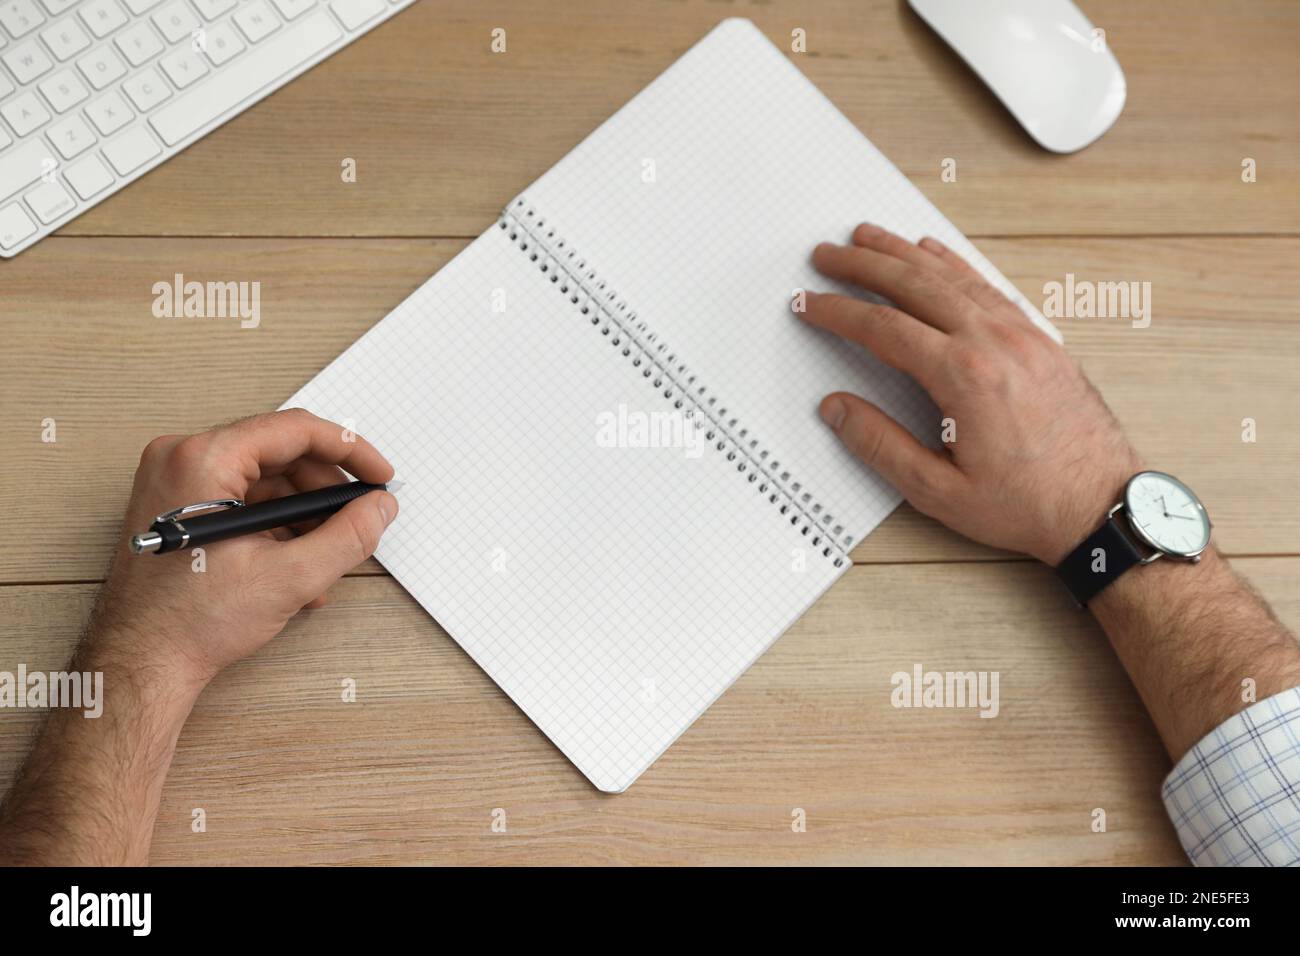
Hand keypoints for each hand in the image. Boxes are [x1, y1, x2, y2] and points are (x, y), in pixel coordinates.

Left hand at [87, 409, 398, 692]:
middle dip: (326, 493)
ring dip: (304, 517)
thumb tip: (380, 508)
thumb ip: (348, 536)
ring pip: (266, 481)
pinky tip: (296, 566)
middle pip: (281, 455)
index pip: (294, 430)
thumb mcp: (290, 578)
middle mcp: (182, 458)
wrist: (141, 664)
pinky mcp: (178, 506)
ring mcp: (175, 482)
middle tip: (359, 520)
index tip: (379, 475)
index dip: (350, 451)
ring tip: (325, 559)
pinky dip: (277, 527)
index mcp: (202, 459)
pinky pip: (244, 500)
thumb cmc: (190, 622)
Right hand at [798, 223, 1141, 564]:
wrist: (1102, 506)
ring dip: (903, 253)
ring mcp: (1022, 335)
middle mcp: (995, 343)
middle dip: (863, 264)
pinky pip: (986, 286)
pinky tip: (933, 253)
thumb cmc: (1028, 504)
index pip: (884, 329)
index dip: (838, 312)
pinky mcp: (1039, 339)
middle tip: (828, 253)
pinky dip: (952, 264)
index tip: (808, 303)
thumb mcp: (938, 491)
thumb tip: (837, 409)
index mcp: (965, 377)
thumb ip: (880, 445)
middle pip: (914, 285)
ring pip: (951, 276)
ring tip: (869, 237)